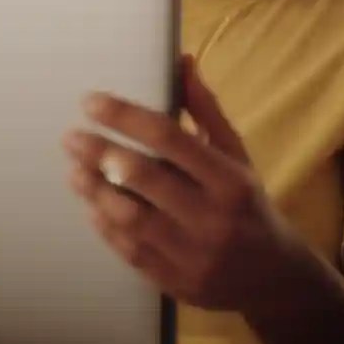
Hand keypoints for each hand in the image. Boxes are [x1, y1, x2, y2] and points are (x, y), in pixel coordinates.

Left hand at [64, 54, 295, 311]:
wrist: (273, 277)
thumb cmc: (248, 204)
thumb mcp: (237, 156)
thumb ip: (206, 111)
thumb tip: (181, 61)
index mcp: (229, 179)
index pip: (169, 138)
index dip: (125, 117)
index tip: (91, 102)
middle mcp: (212, 216)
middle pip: (143, 177)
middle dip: (100, 153)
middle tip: (71, 137)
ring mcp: (193, 254)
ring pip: (131, 217)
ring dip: (95, 191)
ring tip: (74, 171)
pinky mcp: (176, 282)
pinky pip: (130, 251)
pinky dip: (106, 227)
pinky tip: (91, 207)